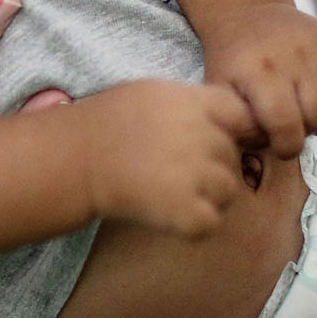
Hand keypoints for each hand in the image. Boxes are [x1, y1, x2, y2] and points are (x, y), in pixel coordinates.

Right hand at [83, 80, 259, 236]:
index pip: (243, 116)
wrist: (72, 159)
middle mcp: (200, 134)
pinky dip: (193, 224)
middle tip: (171, 168)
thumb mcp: (153, 93)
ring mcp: (195, 174)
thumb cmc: (107, 124)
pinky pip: (211, 222)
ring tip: (168, 190)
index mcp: (193, 102)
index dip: (230, 130)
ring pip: (229, 191)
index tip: (205, 139)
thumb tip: (236, 119)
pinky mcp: (186, 211)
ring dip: (207, 196)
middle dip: (212, 165)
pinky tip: (165, 211)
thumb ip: (195, 103)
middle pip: (233, 156)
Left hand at [201, 3, 316, 157]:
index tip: (283, 148)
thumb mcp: (221, 88)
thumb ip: (238, 120)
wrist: (250, 13)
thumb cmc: (234, 59)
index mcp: (260, 72)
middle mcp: (295, 59)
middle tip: (297, 130)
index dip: (287, 146)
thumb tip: (262, 149)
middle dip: (309, 133)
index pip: (284, 122)